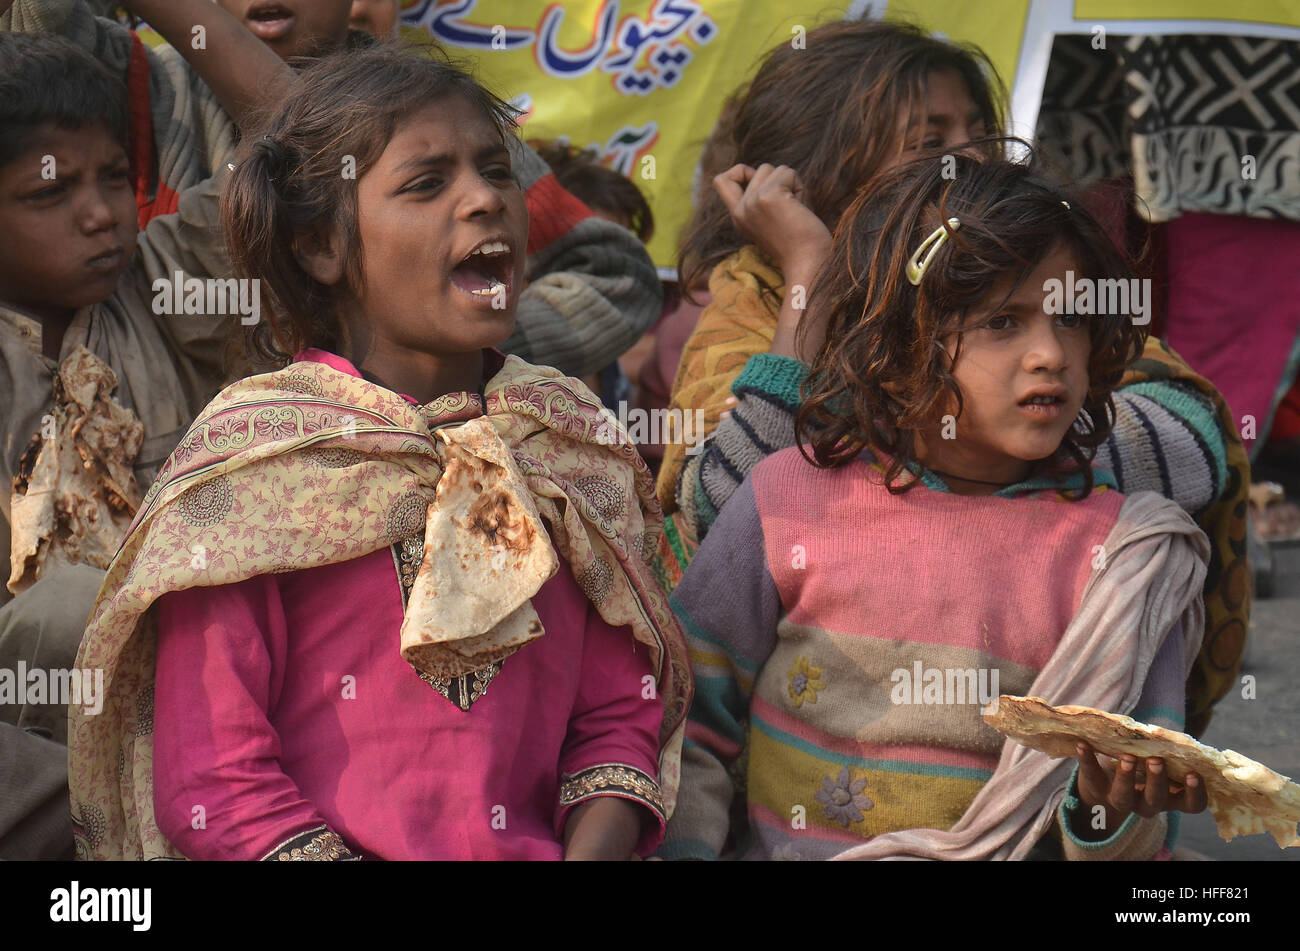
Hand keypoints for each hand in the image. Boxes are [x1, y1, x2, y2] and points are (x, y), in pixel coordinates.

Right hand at [713, 164, 830, 278]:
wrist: (807, 262)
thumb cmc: (799, 242)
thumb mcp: (770, 219)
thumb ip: (761, 199)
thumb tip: (765, 171)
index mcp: (739, 218)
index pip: (721, 181)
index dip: (740, 172)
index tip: (760, 184)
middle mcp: (741, 210)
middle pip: (760, 169)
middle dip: (780, 180)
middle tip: (789, 206)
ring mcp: (751, 203)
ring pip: (774, 168)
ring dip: (790, 183)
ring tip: (795, 208)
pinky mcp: (768, 197)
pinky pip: (787, 173)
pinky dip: (799, 186)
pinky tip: (800, 207)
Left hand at [1072, 743, 1206, 839]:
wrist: (1107, 776)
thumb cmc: (1143, 762)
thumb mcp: (1156, 757)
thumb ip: (1163, 749)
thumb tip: (1164, 731)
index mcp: (1170, 797)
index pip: (1191, 805)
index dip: (1195, 793)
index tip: (1193, 774)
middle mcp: (1148, 804)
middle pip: (1155, 799)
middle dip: (1156, 780)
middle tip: (1155, 761)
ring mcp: (1121, 801)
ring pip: (1123, 798)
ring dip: (1125, 777)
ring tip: (1127, 757)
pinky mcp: (1097, 791)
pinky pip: (1091, 778)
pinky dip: (1087, 760)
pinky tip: (1083, 744)